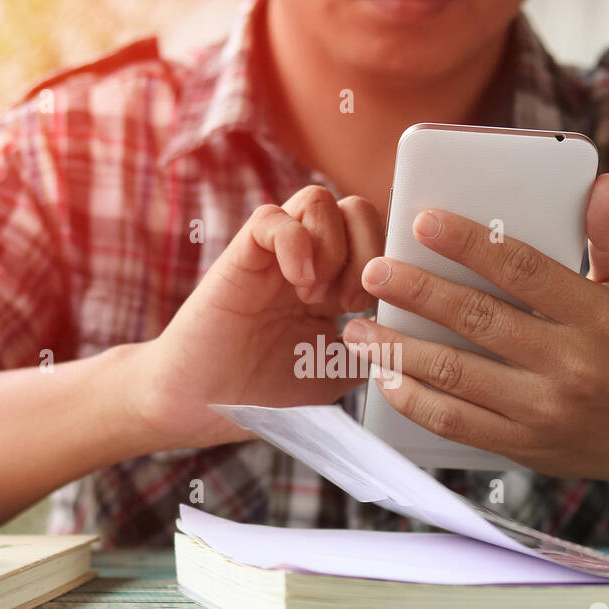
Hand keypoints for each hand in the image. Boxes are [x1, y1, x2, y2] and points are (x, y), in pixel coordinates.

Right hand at [138, 186, 381, 448]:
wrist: (200, 408)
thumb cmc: (261, 394)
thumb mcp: (336, 375)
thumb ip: (372, 347)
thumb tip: (409, 328)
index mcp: (333, 285)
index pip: (378, 237)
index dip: (390, 261)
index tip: (380, 308)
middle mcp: (307, 262)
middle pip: (356, 207)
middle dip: (368, 248)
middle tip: (351, 300)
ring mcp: (273, 257)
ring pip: (318, 200)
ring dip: (332, 246)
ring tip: (316, 296)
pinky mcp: (240, 257)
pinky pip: (271, 217)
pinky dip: (294, 243)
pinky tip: (297, 283)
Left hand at [343, 173, 608, 486]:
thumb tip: (599, 182)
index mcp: (594, 315)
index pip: (521, 269)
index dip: (468, 243)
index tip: (421, 222)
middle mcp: (568, 364)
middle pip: (477, 320)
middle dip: (417, 293)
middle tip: (373, 271)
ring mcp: (542, 411)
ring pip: (455, 375)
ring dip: (398, 351)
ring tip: (357, 329)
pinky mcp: (522, 446)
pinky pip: (456, 423)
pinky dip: (415, 401)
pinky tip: (386, 378)